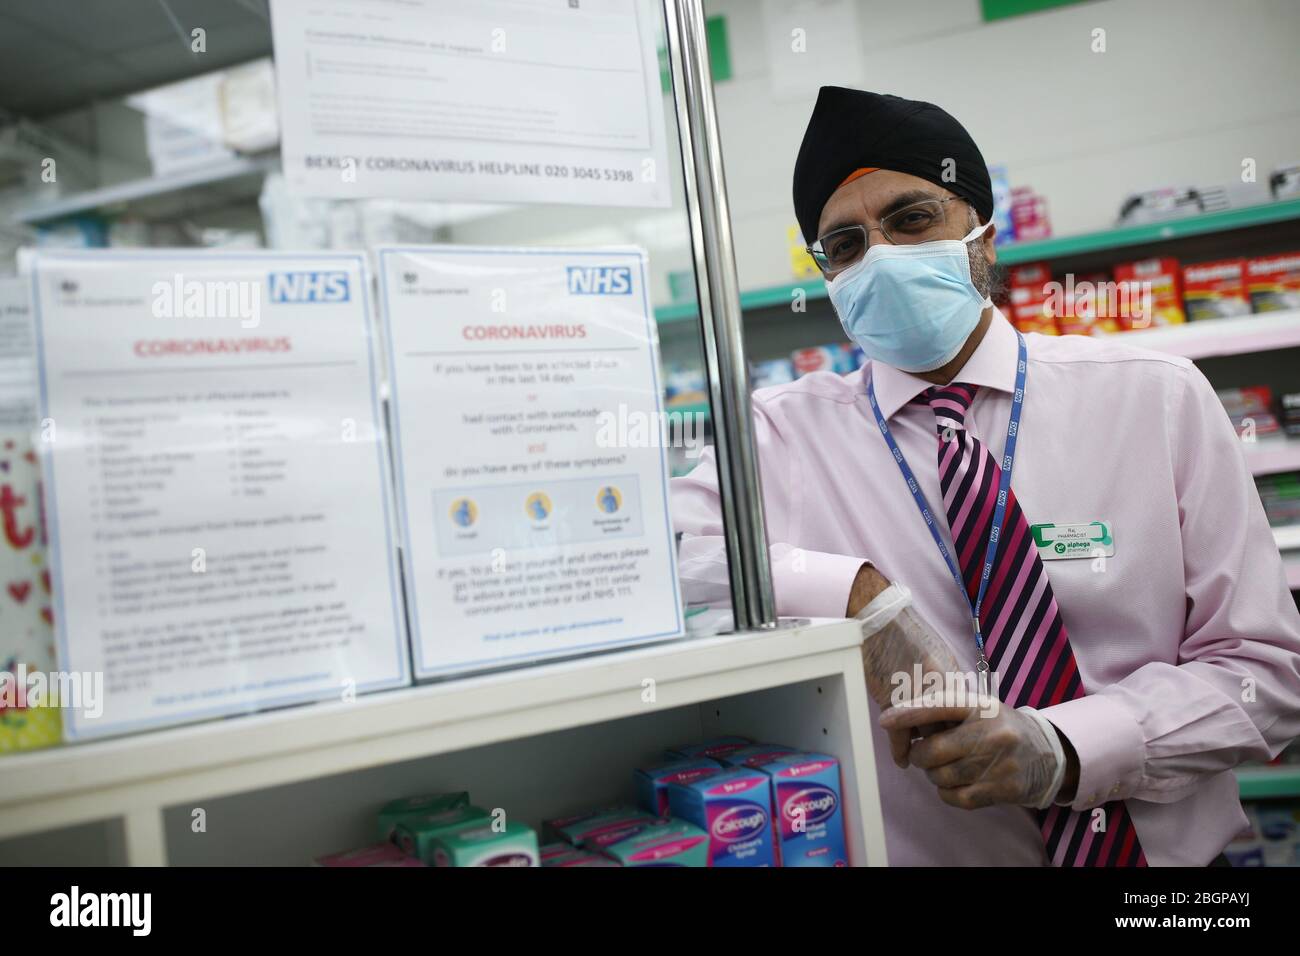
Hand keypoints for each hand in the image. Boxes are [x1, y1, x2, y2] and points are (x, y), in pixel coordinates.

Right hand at [854, 581, 964, 768]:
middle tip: (942, 759)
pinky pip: (901, 736)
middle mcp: (939, 689)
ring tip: (922, 760)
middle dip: (946, 746)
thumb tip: (950, 710)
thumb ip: (945, 685)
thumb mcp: (936, 659)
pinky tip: (904, 759)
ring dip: (924, 751)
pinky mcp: (894, 700)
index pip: (964, 719)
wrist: (881, 621)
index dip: (961, 735)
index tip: (959, 747)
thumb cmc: (907, 636)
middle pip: (949, 730)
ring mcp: (917, 696)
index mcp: (952, 678)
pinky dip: (902, 751)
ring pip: (927, 737)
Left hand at [879, 701, 1060, 808]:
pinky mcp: (1004, 789)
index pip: (939, 706)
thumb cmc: (1000, 727)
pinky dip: (947, 793)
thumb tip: (900, 717)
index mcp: (982, 707)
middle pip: (933, 750)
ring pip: (941, 776)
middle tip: (920, 755)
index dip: (909, 713)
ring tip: (943, 767)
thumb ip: (946, 710)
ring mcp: (999, 762)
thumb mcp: (980, 708)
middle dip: (919, 756)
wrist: (1047, 753)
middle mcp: (992, 732)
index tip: (885, 720)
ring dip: (934, 775)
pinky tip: (956, 783)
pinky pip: (957, 797)